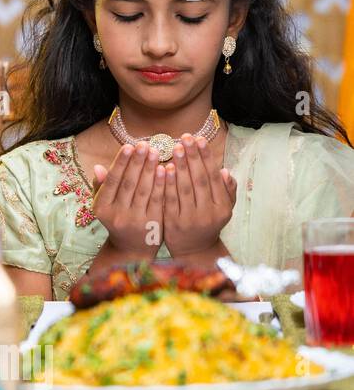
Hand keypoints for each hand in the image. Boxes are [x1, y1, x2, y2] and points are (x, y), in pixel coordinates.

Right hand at [91, 141, 163, 258]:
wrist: (132, 249)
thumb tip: (98, 166)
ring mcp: (135, 220)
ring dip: (150, 169)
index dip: (120, 163)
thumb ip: (101, 186)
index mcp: (102, 208)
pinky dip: (162, 184)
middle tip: (145, 144)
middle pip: (128, 183)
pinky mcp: (153, 224)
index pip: (112, 181)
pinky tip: (166, 169)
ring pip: (144, 190)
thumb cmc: (118, 219)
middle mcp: (117, 215)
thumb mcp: (104, 205)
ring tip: (156, 152)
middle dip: (137, 162)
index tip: (128, 146)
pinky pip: (158, 200)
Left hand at [162, 133, 235, 257]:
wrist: (194, 251)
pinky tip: (164, 169)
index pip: (213, 177)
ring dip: (180, 167)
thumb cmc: (208, 223)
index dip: (206, 157)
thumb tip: (225, 171)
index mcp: (222, 206)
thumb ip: (226, 191)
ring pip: (185, 188)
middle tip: (185, 138)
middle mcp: (209, 212)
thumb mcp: (223, 209)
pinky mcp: (174, 224)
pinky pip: (170, 200)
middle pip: (200, 180)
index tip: (199, 139)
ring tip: (175, 148)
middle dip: (193, 157)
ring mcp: (191, 219)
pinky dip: (168, 184)